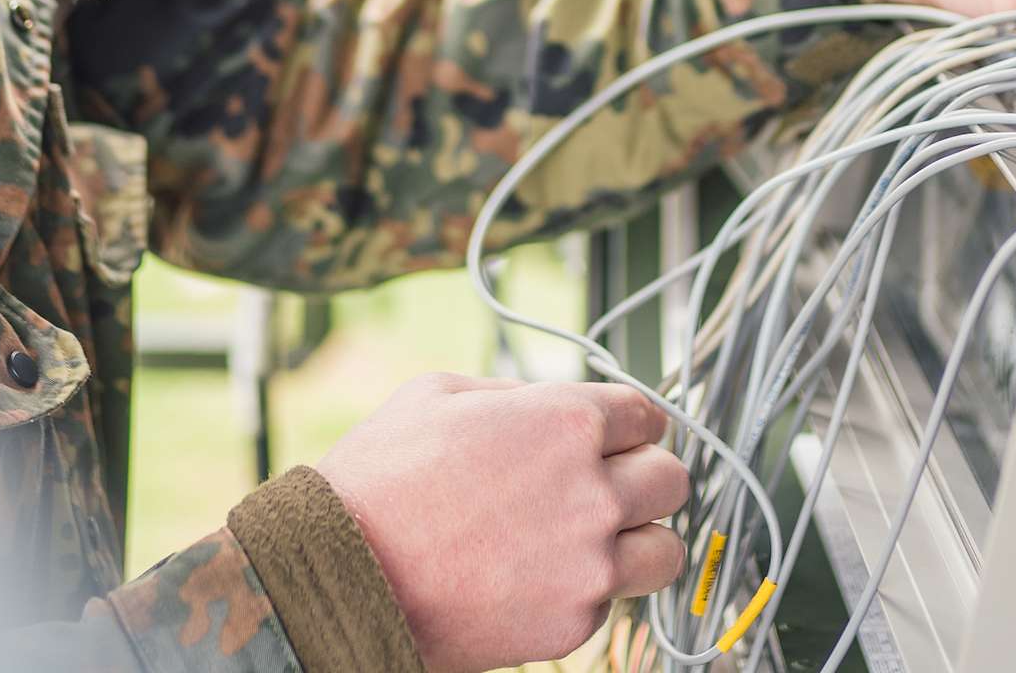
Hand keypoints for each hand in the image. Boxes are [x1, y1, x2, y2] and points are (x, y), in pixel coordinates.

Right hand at [316, 373, 689, 672]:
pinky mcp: (574, 622)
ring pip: (666, 550)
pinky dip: (587, 591)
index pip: (646, 414)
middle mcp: (593, 491)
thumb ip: (516, 396)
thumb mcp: (438, 394)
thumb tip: (552, 404)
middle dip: (641, 478)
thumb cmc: (379, 482)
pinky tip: (539, 577)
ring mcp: (590, 563)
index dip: (627, 424)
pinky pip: (612, 601)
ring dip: (638, 540)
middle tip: (606, 487)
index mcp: (566, 422)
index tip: (616, 438)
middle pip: (672, 478)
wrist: (344, 575)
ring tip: (595, 541)